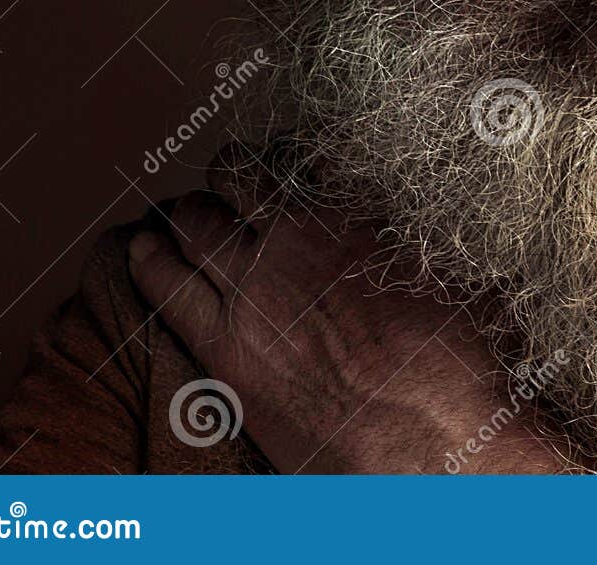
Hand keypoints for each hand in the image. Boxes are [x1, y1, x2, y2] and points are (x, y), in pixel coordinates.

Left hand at [126, 187, 573, 473]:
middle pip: (234, 179)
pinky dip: (149, 259)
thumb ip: (400, 234)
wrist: (427, 438)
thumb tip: (392, 220)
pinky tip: (141, 251)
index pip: (287, 158)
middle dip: (229, 181)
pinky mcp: (222, 348)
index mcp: (348, 212)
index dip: (277, 158)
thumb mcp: (445, 270)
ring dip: (188, 215)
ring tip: (181, 217)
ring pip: (192, 224)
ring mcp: (249, 291)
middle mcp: (292, 238)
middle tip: (231, 193)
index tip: (281, 168)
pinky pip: (165, 287)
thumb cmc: (455, 359)